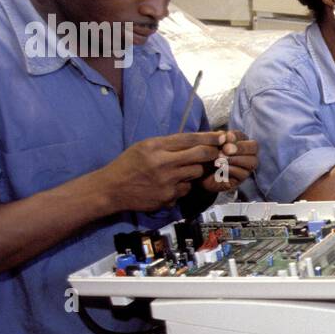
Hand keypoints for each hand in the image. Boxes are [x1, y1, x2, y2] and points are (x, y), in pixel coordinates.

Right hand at [97, 132, 223, 211]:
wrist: (111, 189)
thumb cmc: (128, 164)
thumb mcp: (144, 146)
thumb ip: (168, 144)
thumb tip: (195, 141)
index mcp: (156, 147)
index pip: (190, 139)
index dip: (209, 137)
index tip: (222, 136)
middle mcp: (163, 163)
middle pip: (200, 156)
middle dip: (212, 153)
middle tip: (218, 153)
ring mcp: (167, 182)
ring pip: (196, 173)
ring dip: (194, 171)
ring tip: (180, 170)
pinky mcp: (168, 197)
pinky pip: (186, 189)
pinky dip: (182, 186)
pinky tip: (168, 185)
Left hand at [201, 130, 258, 193]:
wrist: (198, 171)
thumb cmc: (206, 154)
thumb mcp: (212, 143)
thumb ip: (220, 138)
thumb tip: (227, 136)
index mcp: (241, 142)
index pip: (245, 136)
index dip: (236, 137)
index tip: (224, 138)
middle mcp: (248, 154)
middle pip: (254, 147)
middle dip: (240, 148)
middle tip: (225, 149)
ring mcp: (246, 168)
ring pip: (252, 161)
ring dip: (235, 159)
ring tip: (220, 158)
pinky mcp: (240, 179)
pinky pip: (242, 174)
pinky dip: (231, 169)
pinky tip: (221, 167)